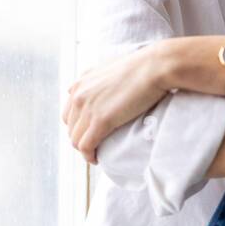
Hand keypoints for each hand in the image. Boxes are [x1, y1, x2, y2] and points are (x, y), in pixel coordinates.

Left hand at [62, 43, 170, 164]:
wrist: (155, 67)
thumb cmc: (143, 66)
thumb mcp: (114, 68)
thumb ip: (102, 78)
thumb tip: (107, 87)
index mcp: (81, 83)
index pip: (69, 112)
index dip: (78, 125)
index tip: (90, 132)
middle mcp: (79, 95)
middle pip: (71, 127)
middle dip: (81, 138)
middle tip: (96, 144)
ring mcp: (88, 108)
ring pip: (76, 139)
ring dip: (84, 149)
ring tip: (97, 153)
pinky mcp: (101, 121)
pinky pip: (86, 146)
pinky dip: (89, 156)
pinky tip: (96, 159)